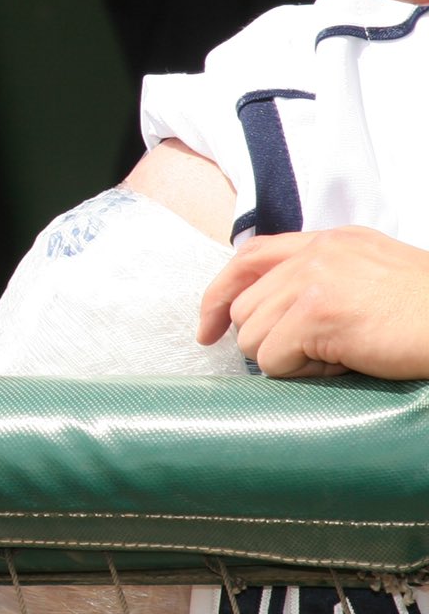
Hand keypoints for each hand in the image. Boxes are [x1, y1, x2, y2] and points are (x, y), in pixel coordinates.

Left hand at [197, 226, 428, 378]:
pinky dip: (302, 373)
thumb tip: (269, 310)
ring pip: (251, 337)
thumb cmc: (425, 312)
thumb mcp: (370, 273)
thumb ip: (321, 277)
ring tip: (338, 354)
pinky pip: (273, 360)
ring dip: (286, 358)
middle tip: (319, 351)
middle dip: (267, 340)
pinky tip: (343, 363)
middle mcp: (316, 254)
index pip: (248, 258)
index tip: (207, 329)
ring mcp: (313, 281)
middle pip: (242, 308)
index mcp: (328, 240)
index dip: (218, 295)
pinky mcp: (316, 314)